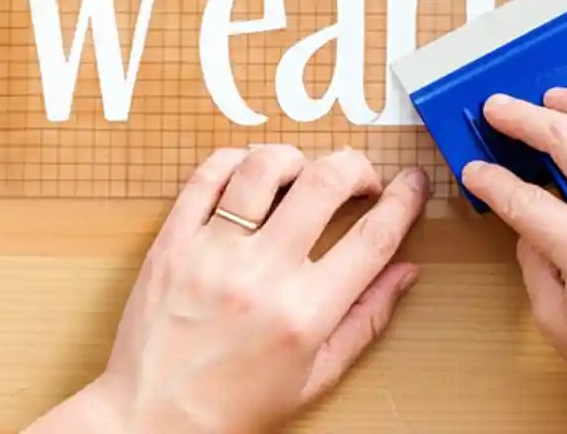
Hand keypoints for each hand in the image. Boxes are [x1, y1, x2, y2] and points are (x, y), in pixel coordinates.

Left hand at [29, 146, 429, 433]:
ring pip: (264, 167)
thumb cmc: (236, 405)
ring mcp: (212, 254)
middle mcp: (262, 276)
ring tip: (301, 174)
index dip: (404, 201)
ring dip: (295, 158)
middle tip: (360, 178)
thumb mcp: (316, 377)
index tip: (413, 184)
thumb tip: (405, 272)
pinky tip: (250, 176)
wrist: (153, 420)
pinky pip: (206, 178)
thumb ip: (366, 321)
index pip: (373, 238)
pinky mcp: (172, 243)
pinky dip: (236, 162)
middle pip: (326, 183)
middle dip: (357, 167)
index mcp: (306, 314)